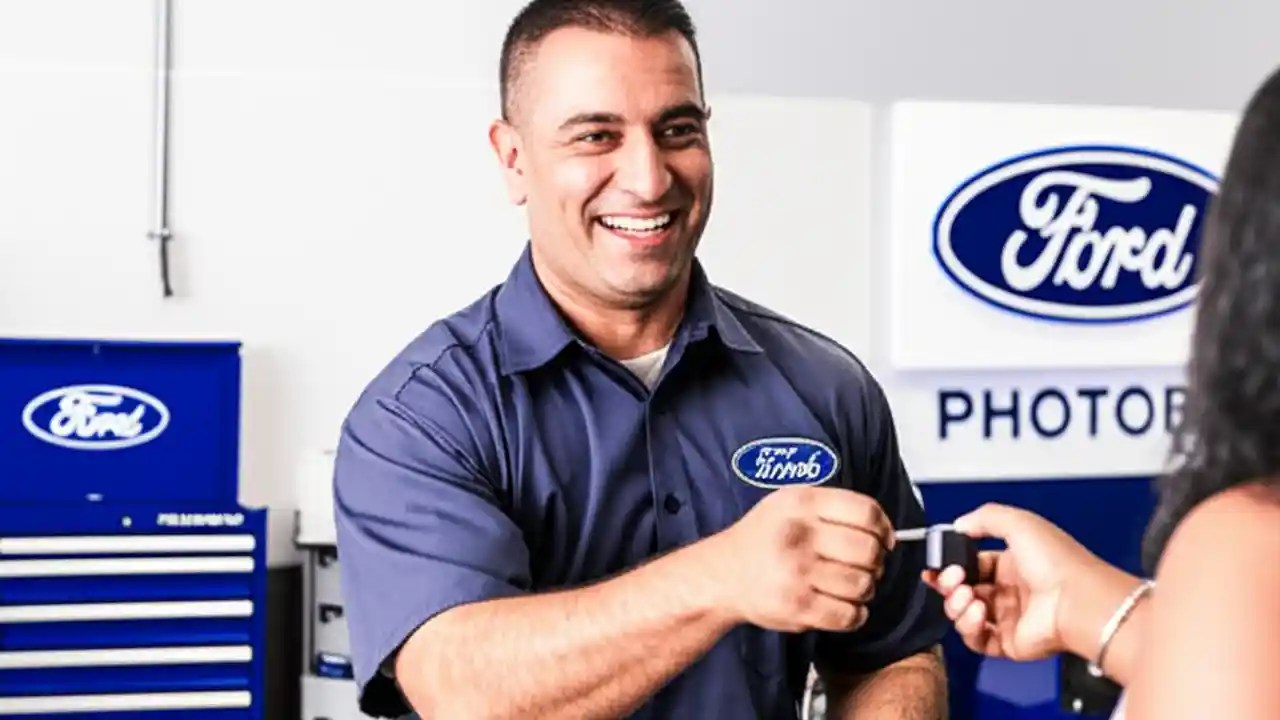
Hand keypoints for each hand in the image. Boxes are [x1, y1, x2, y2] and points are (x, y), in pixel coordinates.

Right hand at [706, 486, 892, 632]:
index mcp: (800, 503)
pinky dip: (855, 615)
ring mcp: (796, 573)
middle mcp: (798, 535)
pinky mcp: (796, 607)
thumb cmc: (763, 539)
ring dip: (865, 589)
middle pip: (869, 550)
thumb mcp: (790, 503)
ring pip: (862, 585)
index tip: (884, 540)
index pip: (866, 512)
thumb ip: (834, 508)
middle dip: (876, 562)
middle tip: (865, 566)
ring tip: (849, 586)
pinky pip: (849, 615)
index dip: (884, 528)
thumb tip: (886, 532)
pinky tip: (843, 607)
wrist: (722, 574)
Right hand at [921, 503, 1107, 660]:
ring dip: (956, 605)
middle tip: (951, 578)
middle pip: (963, 591)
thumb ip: (985, 518)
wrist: (1078, 601)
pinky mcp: (1008, 643)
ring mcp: (1008, 619)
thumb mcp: (1019, 523)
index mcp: (1013, 564)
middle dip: (948, 585)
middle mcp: (1009, 592)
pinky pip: (976, 640)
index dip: (951, 565)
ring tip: (967, 596)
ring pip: (964, 616)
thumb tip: (958, 525)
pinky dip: (968, 628)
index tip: (937, 564)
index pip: (972, 565)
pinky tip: (977, 614)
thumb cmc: (1058, 561)